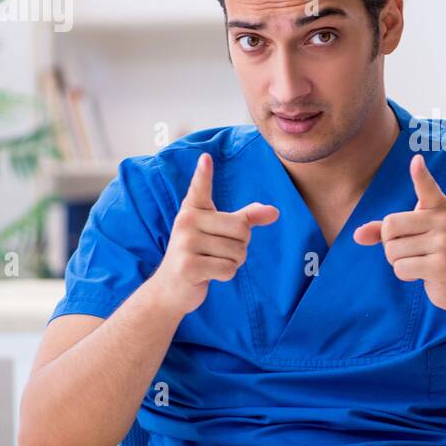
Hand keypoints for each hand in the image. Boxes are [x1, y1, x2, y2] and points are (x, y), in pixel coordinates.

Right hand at [149, 152, 279, 315]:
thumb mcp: (220, 232)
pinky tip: (208, 275)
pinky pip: (228, 269)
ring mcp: (185, 244)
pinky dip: (226, 275)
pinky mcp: (188, 267)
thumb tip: (274, 212)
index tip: (206, 158)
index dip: (203, 173)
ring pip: (237, 252)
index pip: (200, 188)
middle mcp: (186, 222)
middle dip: (241, 246)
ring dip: (233, 263)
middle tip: (219, 252)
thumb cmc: (200, 254)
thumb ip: (246, 219)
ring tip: (212, 262)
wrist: (170, 288)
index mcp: (193, 210)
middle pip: (241, 229)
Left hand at [353, 153, 445, 312]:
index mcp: (439, 207)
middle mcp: (444, 220)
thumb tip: (356, 235)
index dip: (420, 175)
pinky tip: (424, 273)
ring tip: (421, 262)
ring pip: (392, 251)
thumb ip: (385, 232)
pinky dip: (405, 274)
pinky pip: (400, 268)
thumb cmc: (435, 255)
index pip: (427, 188)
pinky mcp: (441, 265)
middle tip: (411, 250)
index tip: (416, 160)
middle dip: (390, 244)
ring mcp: (444, 242)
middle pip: (389, 226)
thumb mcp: (414, 237)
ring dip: (398, 262)